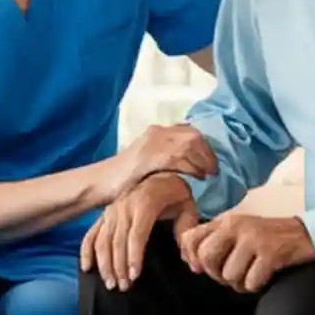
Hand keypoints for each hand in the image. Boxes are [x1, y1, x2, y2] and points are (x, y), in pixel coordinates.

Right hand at [80, 173, 198, 291]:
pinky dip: (86, 251)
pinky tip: (86, 268)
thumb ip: (188, 235)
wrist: (160, 173)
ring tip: (111, 283)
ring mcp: (112, 210)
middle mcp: (124, 206)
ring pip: (102, 240)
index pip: (136, 234)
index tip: (134, 277)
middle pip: (117, 241)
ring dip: (104, 263)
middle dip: (119, 266)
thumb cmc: (175, 195)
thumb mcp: (188, 210)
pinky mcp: (105, 214)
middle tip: (123, 287)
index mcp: (145, 203)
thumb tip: (193, 264)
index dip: (134, 257)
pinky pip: (91, 233)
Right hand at [97, 124, 216, 202]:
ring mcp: (151, 144)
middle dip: (207, 153)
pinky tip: (196, 177)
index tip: (211, 161)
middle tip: (214, 170)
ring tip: (207, 175)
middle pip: (193, 135)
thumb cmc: (124, 179)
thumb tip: (191, 165)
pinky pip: (178, 158)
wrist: (100, 183)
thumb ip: (166, 159)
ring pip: (188, 145)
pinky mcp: (148, 157)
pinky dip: (191, 167)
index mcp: (156, 132)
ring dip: (202, 160)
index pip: (189, 130)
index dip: (204, 145)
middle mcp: (155, 133)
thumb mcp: (149, 163)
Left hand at [179, 213, 314, 292]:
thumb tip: (191, 263)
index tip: (200, 268)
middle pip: (207, 258)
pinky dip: (255, 286)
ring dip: (239, 283)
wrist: (305, 235)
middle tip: (229, 275)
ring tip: (251, 275)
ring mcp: (254, 240)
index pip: (192, 238)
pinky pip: (250, 283)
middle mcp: (238, 227)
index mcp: (227, 221)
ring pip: (229, 275)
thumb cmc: (267, 238)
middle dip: (216, 274)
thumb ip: (213, 241)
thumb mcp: (238, 232)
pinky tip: (263, 278)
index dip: (192, 258)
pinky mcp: (271, 255)